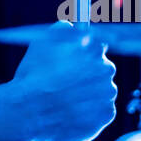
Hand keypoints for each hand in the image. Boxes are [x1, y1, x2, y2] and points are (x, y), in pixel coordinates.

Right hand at [9, 21, 116, 140]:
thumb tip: (74, 26)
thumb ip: (64, 30)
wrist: (30, 112)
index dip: (84, 57)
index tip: (75, 64)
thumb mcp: (43, 43)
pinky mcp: (107, 115)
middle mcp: (107, 69)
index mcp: (94, 48)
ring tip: (67, 102)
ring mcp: (109, 93)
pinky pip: (103, 112)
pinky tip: (73, 114)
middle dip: (88, 77)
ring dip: (90, 96)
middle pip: (102, 71)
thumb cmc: (34, 76)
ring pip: (103, 93)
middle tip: (68, 85)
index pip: (97, 48)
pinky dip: (91, 114)